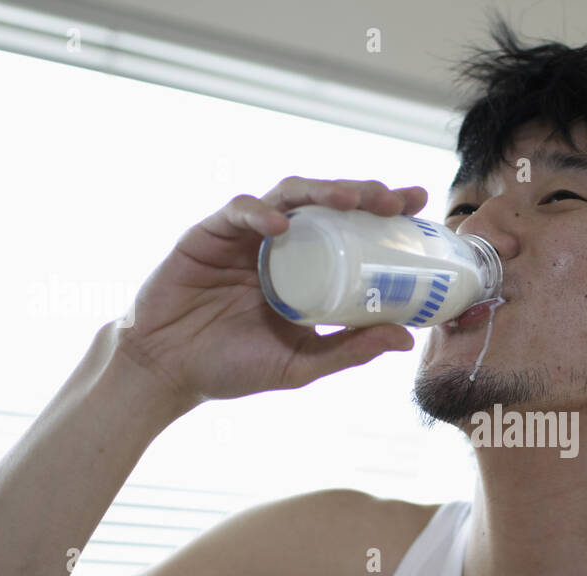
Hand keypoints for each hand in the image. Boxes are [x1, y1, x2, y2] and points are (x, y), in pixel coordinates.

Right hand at [110, 178, 428, 406]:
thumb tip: (405, 338)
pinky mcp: (208, 235)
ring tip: (352, 200)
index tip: (418, 205)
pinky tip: (281, 225)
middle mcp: (281, 244)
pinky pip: (238, 212)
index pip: (351, 229)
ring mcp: (246, 237)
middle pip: (326, 204)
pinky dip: (260, 213)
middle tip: (393, 198)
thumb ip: (349, 350)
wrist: (168, 372)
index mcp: (307, 268)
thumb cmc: (233, 368)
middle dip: (362, 193)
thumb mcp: (301, 363)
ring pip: (289, 196)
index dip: (384, 212)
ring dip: (322, 192)